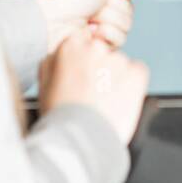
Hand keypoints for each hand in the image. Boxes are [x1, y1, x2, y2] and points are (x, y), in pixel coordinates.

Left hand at [37, 0, 135, 51]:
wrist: (52, 24)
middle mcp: (102, 8)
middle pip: (129, 9)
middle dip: (111, 8)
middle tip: (94, 8)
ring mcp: (102, 26)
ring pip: (126, 25)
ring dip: (106, 21)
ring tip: (88, 21)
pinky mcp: (101, 43)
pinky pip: (119, 39)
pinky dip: (104, 34)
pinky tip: (89, 32)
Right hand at [39, 30, 148, 144]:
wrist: (80, 140)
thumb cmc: (60, 117)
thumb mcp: (43, 86)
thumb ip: (52, 63)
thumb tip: (59, 55)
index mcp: (70, 47)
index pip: (82, 42)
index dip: (83, 62)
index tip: (83, 77)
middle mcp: (94, 48)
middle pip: (102, 53)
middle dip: (100, 69)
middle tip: (93, 94)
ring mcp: (118, 60)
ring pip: (120, 64)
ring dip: (116, 78)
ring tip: (105, 103)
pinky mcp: (136, 73)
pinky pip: (138, 72)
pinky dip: (133, 85)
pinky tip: (120, 101)